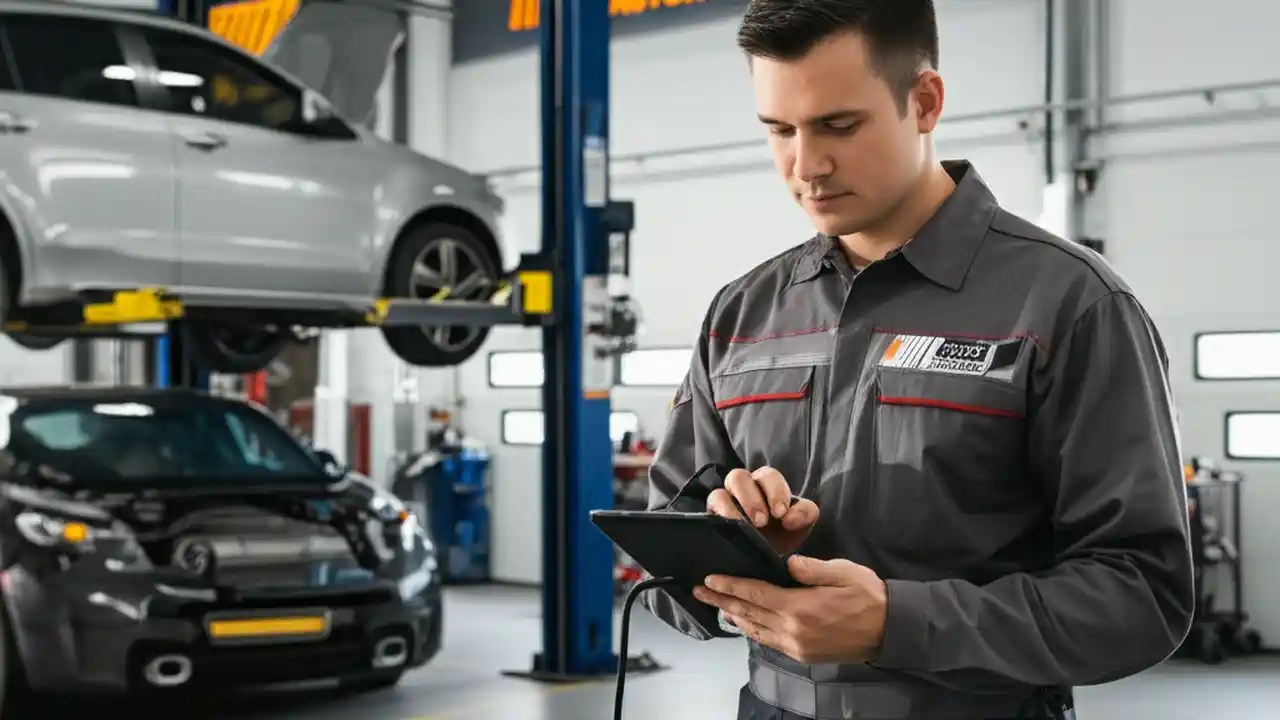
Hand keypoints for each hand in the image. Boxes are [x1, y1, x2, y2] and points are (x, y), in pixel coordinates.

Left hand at [692, 555, 887, 664]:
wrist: (889, 630)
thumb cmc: (868, 597)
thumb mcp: (842, 572)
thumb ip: (811, 568)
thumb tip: (788, 563)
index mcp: (800, 608)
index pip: (754, 594)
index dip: (729, 585)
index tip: (710, 578)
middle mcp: (793, 630)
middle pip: (748, 613)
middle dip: (722, 599)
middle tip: (700, 589)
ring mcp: (796, 646)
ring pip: (755, 629)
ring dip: (733, 615)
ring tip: (716, 603)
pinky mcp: (802, 654)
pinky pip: (769, 642)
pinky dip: (752, 630)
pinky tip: (744, 622)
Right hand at [707, 467, 817, 554]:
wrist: (765, 560)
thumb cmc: (782, 536)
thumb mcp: (800, 525)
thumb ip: (804, 514)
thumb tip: (789, 518)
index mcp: (765, 485)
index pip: (768, 476)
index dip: (775, 491)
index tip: (781, 514)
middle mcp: (742, 488)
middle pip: (738, 477)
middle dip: (750, 499)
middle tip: (761, 522)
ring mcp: (724, 501)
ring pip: (719, 491)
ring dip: (731, 508)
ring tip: (743, 527)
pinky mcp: (711, 516)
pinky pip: (710, 507)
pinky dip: (720, 515)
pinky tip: (729, 529)